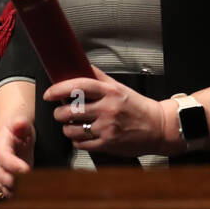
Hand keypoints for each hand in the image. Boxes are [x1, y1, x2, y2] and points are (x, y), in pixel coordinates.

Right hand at [0, 116, 34, 195]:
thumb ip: (21, 124)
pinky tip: (25, 197)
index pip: (3, 156)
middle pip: (0, 174)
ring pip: (2, 185)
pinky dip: (14, 195)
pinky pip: (5, 190)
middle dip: (14, 181)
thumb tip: (20, 122)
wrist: (11, 137)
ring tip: (29, 193)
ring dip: (14, 190)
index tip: (26, 170)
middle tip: (30, 185)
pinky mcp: (2, 180)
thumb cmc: (18, 132)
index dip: (13, 164)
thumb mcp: (21, 124)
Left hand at [43, 66, 174, 156]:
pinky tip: (84, 136)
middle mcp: (108, 109)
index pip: (77, 87)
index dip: (58, 90)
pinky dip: (77, 140)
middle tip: (63, 112)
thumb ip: (98, 77)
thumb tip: (80, 64)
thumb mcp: (119, 87)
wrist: (159, 128)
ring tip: (74, 125)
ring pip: (71, 129)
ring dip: (68, 128)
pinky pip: (80, 144)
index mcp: (110, 92)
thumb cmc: (138, 107)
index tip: (49, 94)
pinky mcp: (108, 144)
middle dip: (60, 113)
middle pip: (68, 111)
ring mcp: (107, 128)